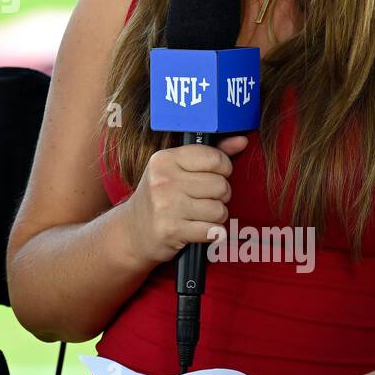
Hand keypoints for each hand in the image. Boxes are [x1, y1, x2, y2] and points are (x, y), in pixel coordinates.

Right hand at [123, 135, 248, 264]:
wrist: (132, 231)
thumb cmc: (161, 196)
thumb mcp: (177, 169)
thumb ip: (211, 154)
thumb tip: (242, 141)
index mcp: (165, 159)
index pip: (215, 158)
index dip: (223, 169)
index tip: (212, 175)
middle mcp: (164, 180)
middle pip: (220, 186)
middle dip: (220, 195)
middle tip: (204, 199)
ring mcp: (166, 206)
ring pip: (219, 210)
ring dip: (216, 216)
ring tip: (199, 214)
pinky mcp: (172, 230)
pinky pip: (213, 231)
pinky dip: (211, 233)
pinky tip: (198, 229)